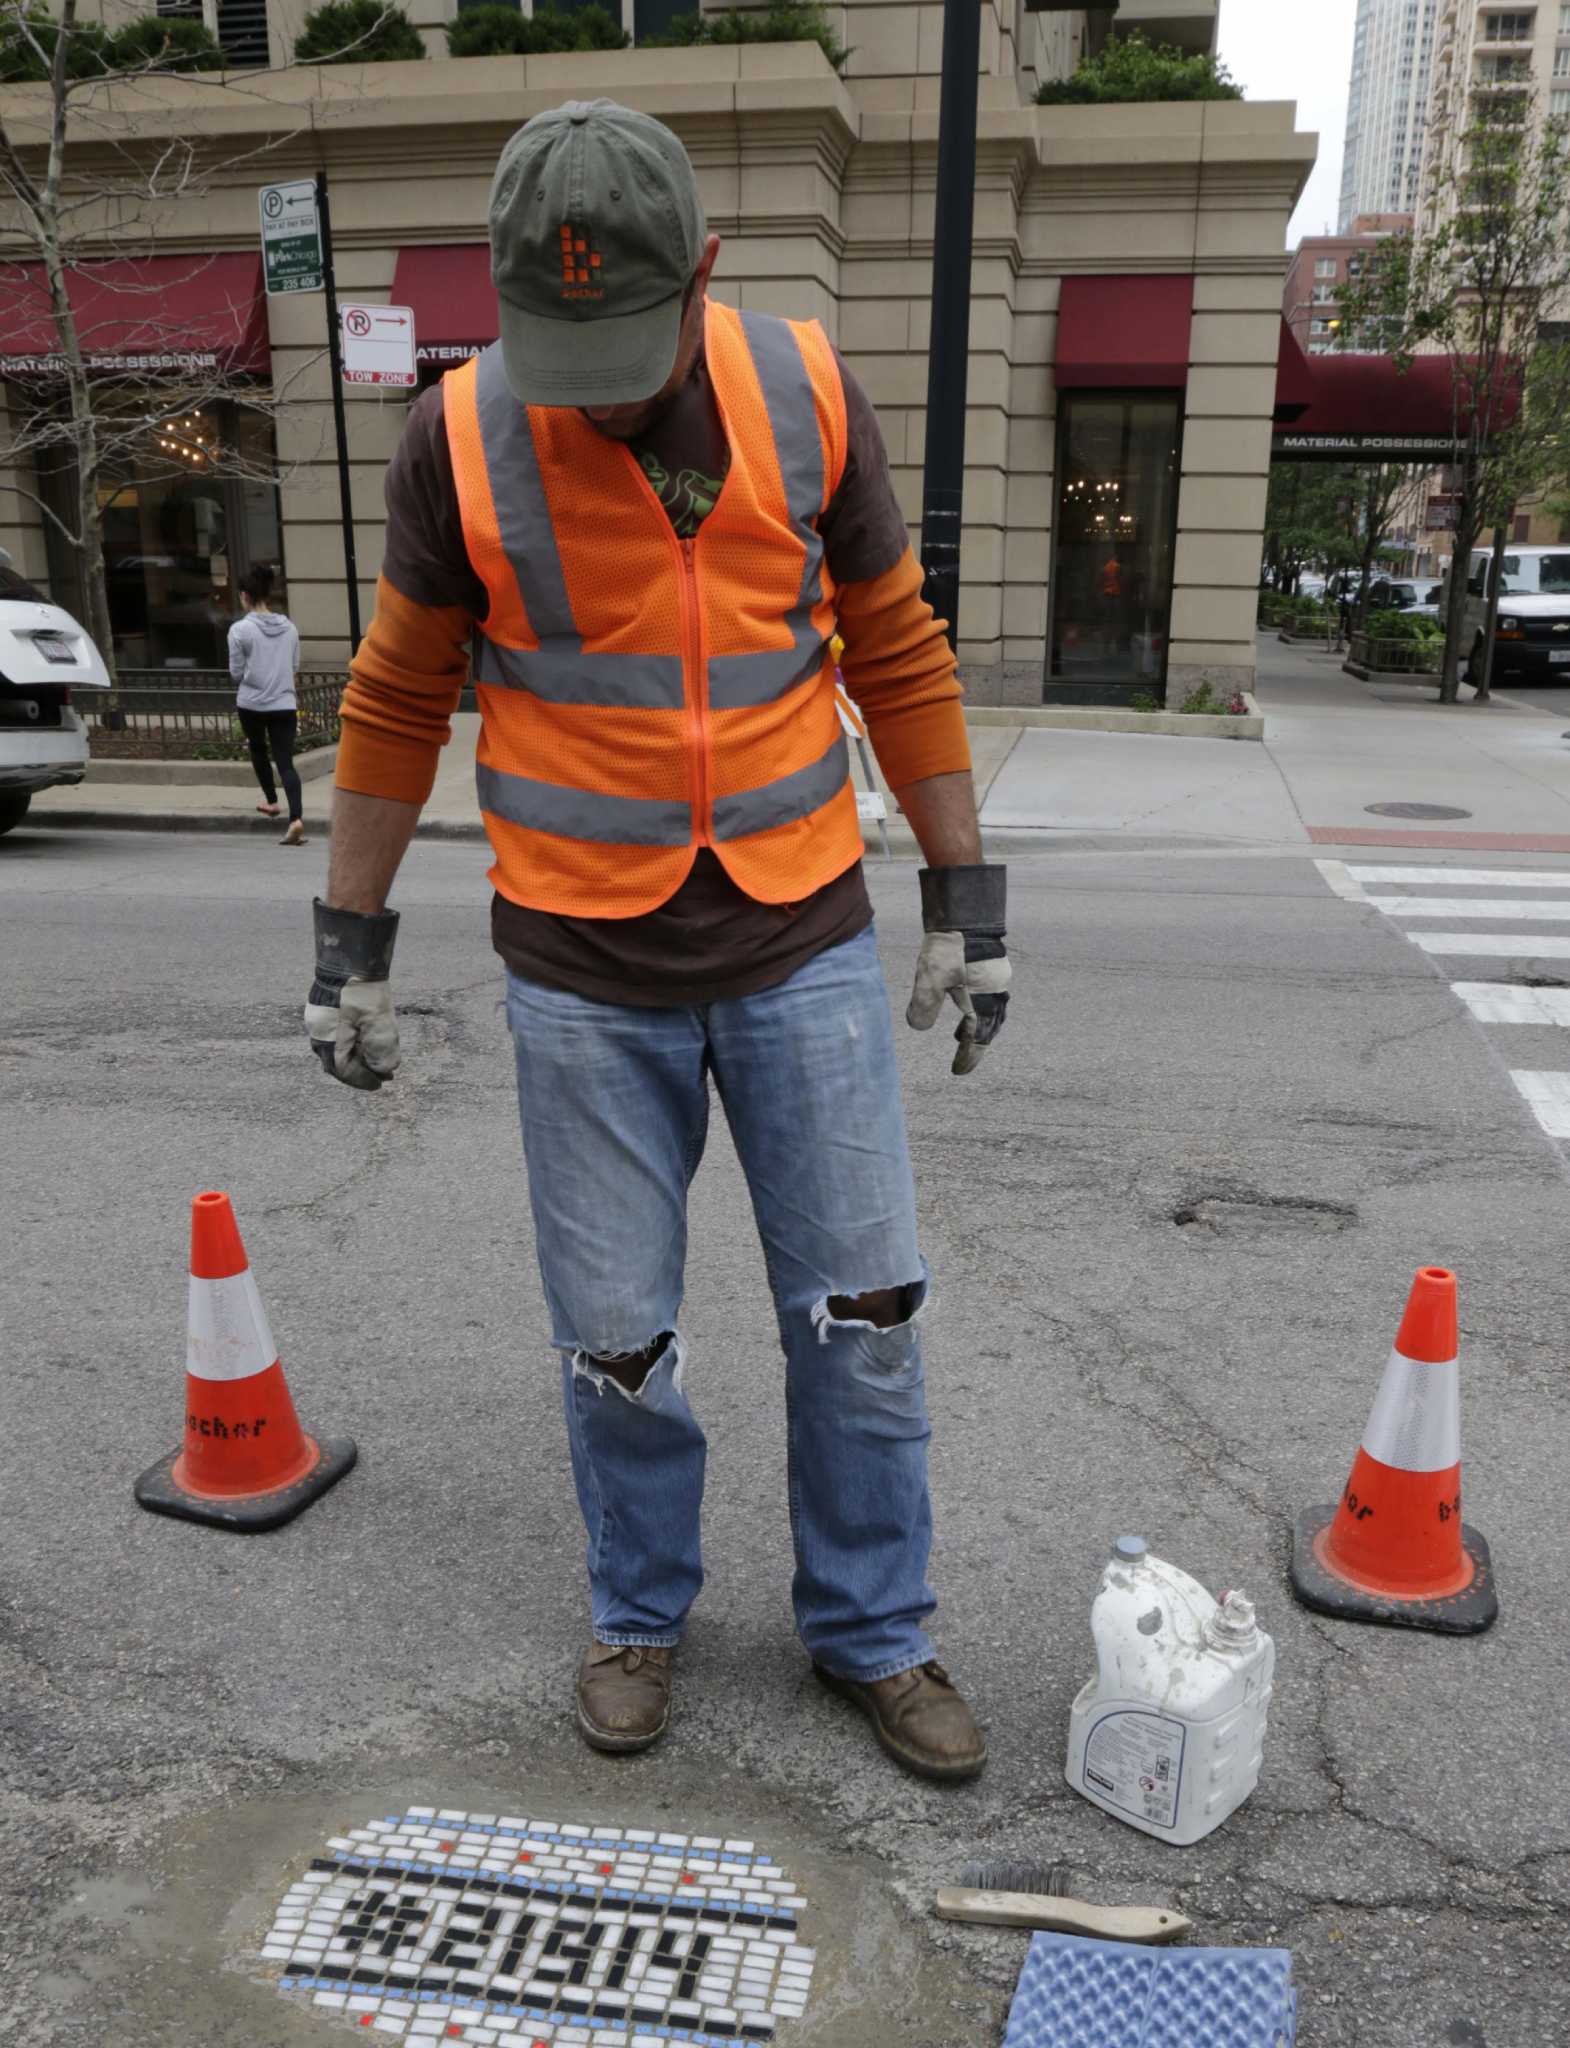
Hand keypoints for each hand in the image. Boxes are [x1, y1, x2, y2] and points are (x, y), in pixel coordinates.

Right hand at [305, 898, 400, 1090]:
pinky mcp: (320, 1011)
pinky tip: (362, 1040)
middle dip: (359, 1072)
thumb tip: (385, 1070)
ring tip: (373, 1060)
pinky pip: (333, 1036)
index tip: (382, 1082)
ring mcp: (317, 1022)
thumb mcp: (381, 1024)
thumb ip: (383, 1052)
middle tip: (379, 1076)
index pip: (346, 1072)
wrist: (349, 959)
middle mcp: (318, 1036)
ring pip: (333, 1050)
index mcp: (329, 1044)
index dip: (365, 1080)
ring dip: (354, 1058)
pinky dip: (348, 1043)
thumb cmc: (364, 992)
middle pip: (337, 1064)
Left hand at [906, 865, 1010, 1075]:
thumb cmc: (948, 947)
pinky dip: (981, 1006)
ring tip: (965, 1034)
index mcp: (984, 1001)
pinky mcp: (992, 963)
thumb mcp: (931, 978)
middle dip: (978, 1043)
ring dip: (981, 1025)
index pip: (976, 1037)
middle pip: (991, 1026)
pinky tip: (967, 1000)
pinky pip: (991, 994)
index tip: (958, 1071)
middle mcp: (996, 991)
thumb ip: (924, 1006)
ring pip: (994, 1010)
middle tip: (965, 1057)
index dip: (968, 1056)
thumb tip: (918, 1028)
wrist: (964, 911)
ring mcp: (997, 977)